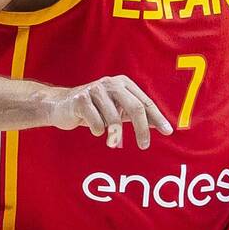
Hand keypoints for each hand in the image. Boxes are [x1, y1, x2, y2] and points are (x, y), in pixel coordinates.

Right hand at [49, 75, 172, 148]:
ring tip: (110, 138)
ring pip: (114, 119)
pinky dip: (97, 131)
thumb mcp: (118, 110)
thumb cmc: (94, 109)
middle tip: (144, 145)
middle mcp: (111, 83)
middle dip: (142, 129)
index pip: (145, 102)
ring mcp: (95, 90)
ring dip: (113, 134)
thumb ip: (136, 115)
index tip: (168, 132)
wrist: (61, 106)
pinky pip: (97, 124)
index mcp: (123, 84)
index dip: (157, 118)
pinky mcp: (81, 100)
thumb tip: (159, 124)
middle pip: (135, 108)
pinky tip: (93, 128)